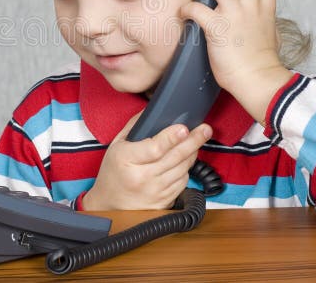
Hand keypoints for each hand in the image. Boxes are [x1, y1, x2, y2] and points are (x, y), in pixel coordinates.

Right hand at [82, 112, 212, 209]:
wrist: (111, 205)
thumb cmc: (114, 172)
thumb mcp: (116, 146)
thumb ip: (135, 126)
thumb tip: (154, 110)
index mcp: (127, 159)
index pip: (155, 148)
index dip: (172, 137)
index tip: (184, 128)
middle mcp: (142, 177)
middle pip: (175, 156)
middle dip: (193, 140)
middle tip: (205, 129)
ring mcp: (155, 191)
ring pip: (183, 168)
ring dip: (192, 153)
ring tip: (196, 141)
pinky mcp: (165, 201)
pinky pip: (183, 181)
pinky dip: (186, 168)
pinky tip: (184, 160)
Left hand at [180, 0, 291, 122]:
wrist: (261, 82)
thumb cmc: (261, 61)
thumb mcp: (267, 30)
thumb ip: (259, 14)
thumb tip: (253, 10)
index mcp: (266, 5)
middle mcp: (253, 6)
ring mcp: (237, 16)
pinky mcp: (219, 30)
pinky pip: (199, 11)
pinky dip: (188, 8)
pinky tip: (182, 10)